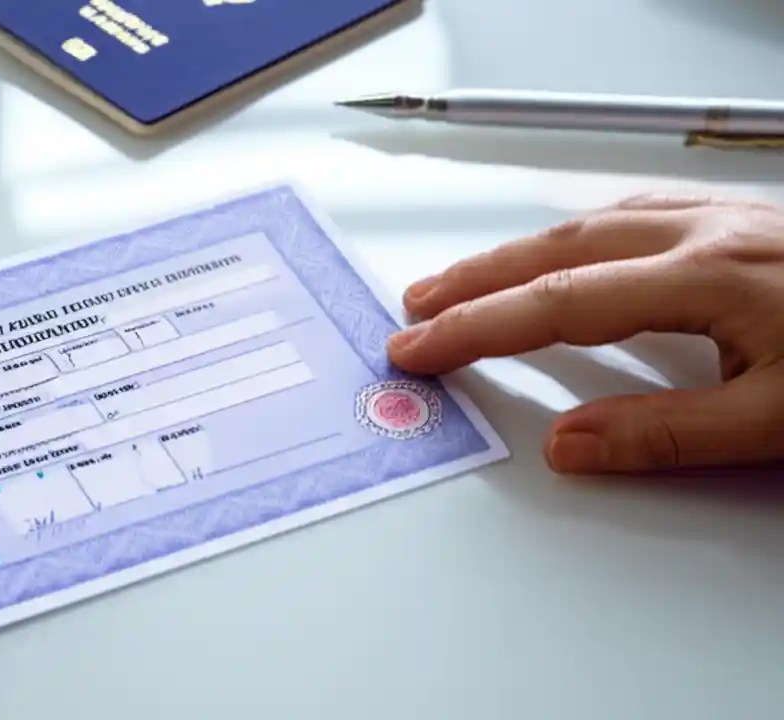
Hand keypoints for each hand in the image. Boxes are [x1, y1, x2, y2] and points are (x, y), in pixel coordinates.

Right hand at [387, 195, 783, 474]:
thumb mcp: (779, 421)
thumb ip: (669, 434)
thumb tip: (567, 445)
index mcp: (709, 275)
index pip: (560, 303)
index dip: (477, 327)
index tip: (422, 348)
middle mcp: (708, 232)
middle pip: (560, 249)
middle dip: (476, 279)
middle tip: (418, 308)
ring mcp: (728, 218)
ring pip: (594, 224)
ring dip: (520, 252)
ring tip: (469, 279)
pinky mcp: (746, 221)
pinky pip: (637, 213)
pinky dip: (578, 235)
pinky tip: (567, 247)